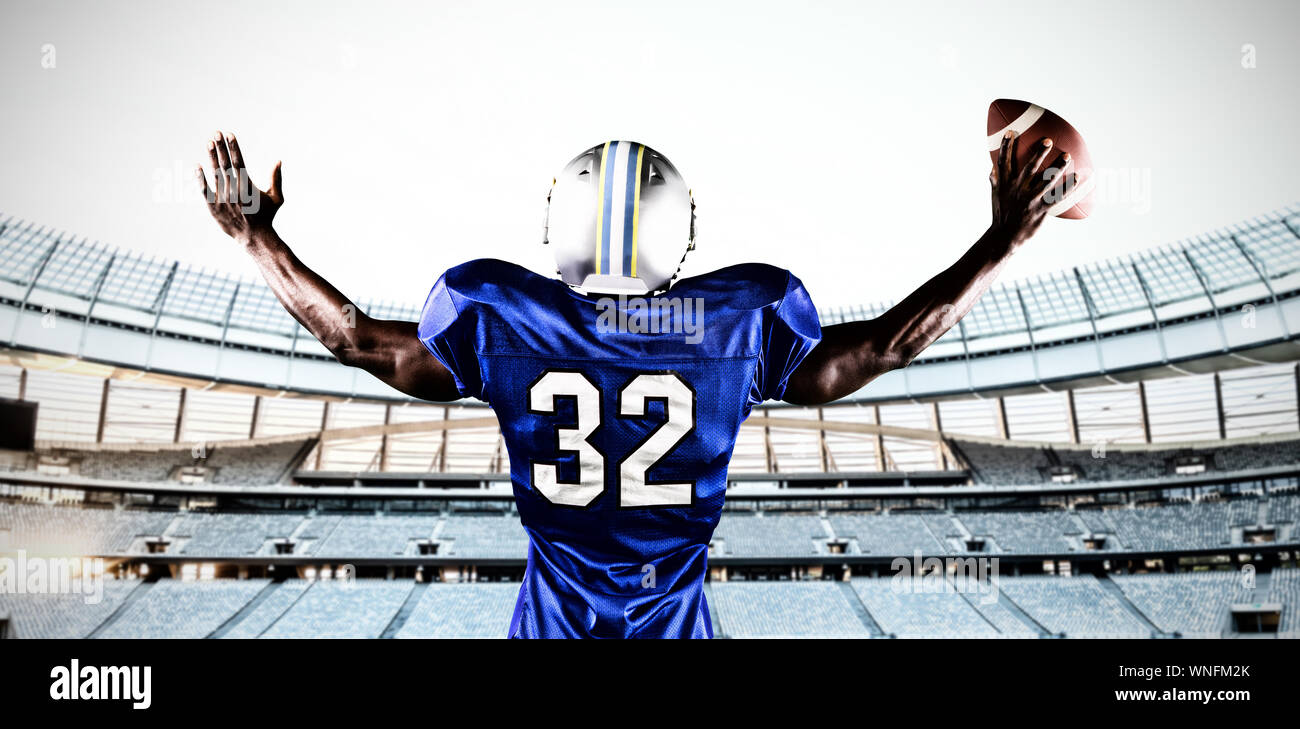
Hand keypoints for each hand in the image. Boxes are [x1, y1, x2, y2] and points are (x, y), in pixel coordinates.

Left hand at [196, 131, 283, 243]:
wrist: (255, 237)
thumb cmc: (267, 217)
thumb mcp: (276, 198)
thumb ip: (276, 179)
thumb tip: (278, 161)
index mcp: (248, 185)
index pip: (239, 161)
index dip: (233, 147)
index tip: (229, 134)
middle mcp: (235, 189)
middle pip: (226, 164)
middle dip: (221, 147)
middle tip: (216, 133)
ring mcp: (223, 198)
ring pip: (215, 173)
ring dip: (212, 157)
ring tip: (209, 143)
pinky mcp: (214, 207)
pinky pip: (205, 190)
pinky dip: (201, 178)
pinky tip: (197, 166)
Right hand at [988, 131, 1077, 248]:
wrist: (1004, 238)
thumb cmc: (1000, 215)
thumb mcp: (995, 197)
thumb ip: (995, 181)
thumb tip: (992, 168)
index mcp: (1004, 185)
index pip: (1004, 162)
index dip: (1006, 147)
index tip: (1011, 132)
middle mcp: (1017, 190)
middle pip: (1029, 168)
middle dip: (1038, 153)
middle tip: (1048, 140)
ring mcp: (1029, 200)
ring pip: (1046, 181)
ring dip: (1057, 168)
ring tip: (1068, 156)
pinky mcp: (1040, 209)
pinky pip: (1057, 196)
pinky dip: (1068, 187)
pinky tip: (1078, 177)